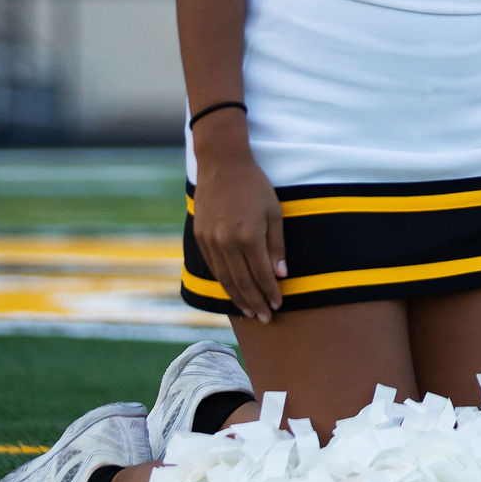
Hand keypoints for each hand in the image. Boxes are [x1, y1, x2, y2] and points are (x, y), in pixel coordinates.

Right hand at [191, 132, 287, 321]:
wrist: (222, 163)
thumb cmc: (254, 185)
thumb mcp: (274, 212)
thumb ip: (276, 245)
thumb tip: (281, 275)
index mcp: (248, 236)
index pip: (261, 274)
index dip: (270, 293)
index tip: (278, 305)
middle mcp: (227, 243)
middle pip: (242, 282)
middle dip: (255, 302)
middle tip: (265, 318)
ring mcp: (210, 241)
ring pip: (225, 278)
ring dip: (238, 298)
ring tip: (249, 311)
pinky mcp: (200, 236)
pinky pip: (212, 267)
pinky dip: (223, 282)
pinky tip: (232, 291)